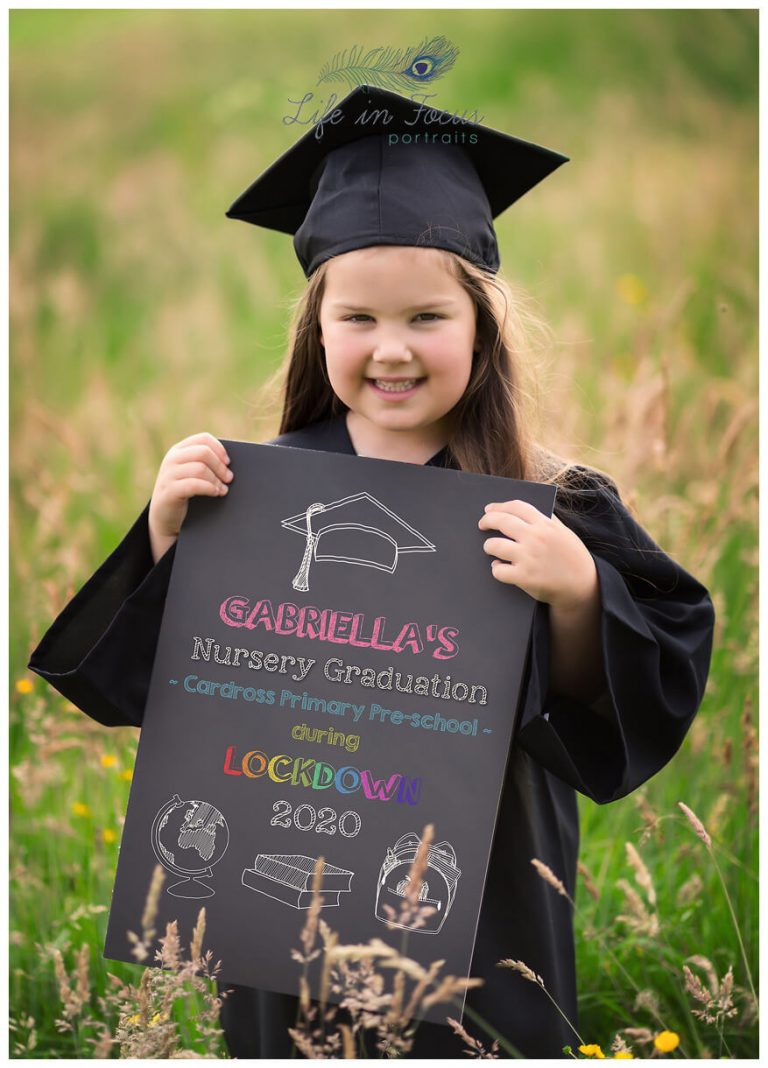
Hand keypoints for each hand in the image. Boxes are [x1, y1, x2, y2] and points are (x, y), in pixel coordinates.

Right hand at [148, 432, 232, 562]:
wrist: (165, 516)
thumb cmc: (185, 493)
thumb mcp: (192, 474)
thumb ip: (205, 464)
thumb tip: (230, 464)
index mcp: (179, 450)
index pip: (203, 439)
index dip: (219, 449)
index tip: (228, 462)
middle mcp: (172, 459)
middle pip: (203, 452)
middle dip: (220, 466)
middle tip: (229, 478)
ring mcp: (168, 474)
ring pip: (200, 468)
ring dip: (216, 480)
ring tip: (224, 489)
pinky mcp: (169, 491)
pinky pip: (193, 485)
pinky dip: (209, 488)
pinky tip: (216, 493)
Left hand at [478, 500, 596, 609]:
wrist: (583, 585)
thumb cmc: (572, 557)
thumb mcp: (563, 532)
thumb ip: (546, 519)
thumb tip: (523, 511)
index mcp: (545, 524)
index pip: (517, 507)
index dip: (499, 506)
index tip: (489, 509)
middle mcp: (535, 538)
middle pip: (501, 521)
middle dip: (487, 521)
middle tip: (482, 524)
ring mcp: (528, 557)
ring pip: (494, 545)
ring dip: (489, 546)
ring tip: (490, 548)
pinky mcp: (524, 577)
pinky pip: (497, 570)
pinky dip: (496, 569)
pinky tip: (500, 568)